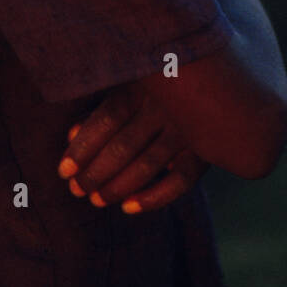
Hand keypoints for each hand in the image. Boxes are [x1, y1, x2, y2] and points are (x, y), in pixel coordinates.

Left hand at [57, 80, 209, 213]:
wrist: (223, 80)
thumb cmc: (161, 79)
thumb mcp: (133, 82)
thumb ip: (104, 107)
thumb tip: (71, 134)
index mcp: (145, 81)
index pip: (108, 118)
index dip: (83, 147)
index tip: (63, 171)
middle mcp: (167, 104)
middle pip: (125, 145)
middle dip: (96, 173)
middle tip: (76, 190)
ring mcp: (189, 127)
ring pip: (148, 165)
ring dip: (118, 187)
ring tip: (95, 200)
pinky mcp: (208, 148)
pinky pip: (181, 180)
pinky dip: (154, 197)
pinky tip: (128, 207)